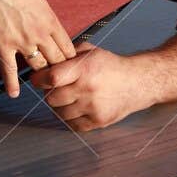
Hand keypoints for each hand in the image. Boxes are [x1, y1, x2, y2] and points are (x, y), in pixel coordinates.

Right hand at [0, 0, 75, 96]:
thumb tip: (50, 30)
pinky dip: (12, 83)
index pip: (68, 49)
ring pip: (37, 66)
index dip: (70, 61)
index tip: (70, 68)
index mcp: (51, 21)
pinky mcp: (3, 45)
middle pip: (56, 61)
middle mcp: (40, 34)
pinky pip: (9, 69)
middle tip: (59, 81)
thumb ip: (46, 18)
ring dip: (40, 75)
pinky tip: (13, 93)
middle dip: (59, 72)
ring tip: (41, 84)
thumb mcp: (40, 0)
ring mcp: (22, 41)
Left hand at [28, 44, 144, 131]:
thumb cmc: (111, 66)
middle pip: (52, 98)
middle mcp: (88, 89)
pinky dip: (71, 118)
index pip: (52, 78)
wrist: (138, 82)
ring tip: (68, 98)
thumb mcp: (90, 52)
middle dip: (50, 93)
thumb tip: (44, 61)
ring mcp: (93, 107)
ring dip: (60, 107)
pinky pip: (73, 125)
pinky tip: (76, 108)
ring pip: (60, 113)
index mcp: (85, 69)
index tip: (38, 79)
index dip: (40, 79)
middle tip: (55, 89)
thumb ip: (67, 54)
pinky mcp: (98, 121)